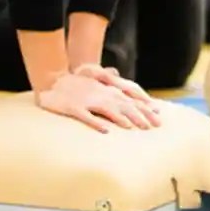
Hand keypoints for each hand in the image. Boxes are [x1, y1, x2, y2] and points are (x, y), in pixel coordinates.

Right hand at [36, 72, 160, 132]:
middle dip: (140, 115)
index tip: (157, 114)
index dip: (144, 106)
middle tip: (153, 126)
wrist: (52, 80)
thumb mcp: (95, 80)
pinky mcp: (73, 108)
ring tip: (134, 127)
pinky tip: (105, 130)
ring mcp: (87, 100)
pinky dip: (96, 122)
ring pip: (108, 109)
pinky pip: (86, 116)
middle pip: (124, 104)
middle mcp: (100, 93)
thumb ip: (111, 83)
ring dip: (122, 118)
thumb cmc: (75, 82)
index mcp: (106, 88)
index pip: (130, 97)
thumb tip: (122, 80)